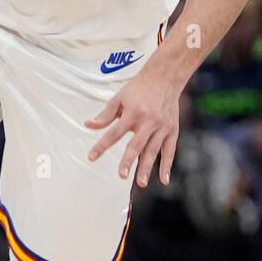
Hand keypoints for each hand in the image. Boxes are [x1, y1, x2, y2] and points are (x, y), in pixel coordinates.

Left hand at [86, 65, 180, 187]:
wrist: (164, 78)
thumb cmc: (139, 88)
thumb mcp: (119, 98)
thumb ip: (105, 115)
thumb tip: (89, 125)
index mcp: (132, 113)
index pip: (114, 133)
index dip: (102, 146)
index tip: (91, 157)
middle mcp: (148, 122)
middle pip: (136, 145)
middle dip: (128, 161)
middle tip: (121, 175)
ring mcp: (162, 127)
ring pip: (153, 151)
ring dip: (147, 167)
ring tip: (141, 183)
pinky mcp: (172, 130)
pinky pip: (170, 150)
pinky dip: (167, 165)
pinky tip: (164, 179)